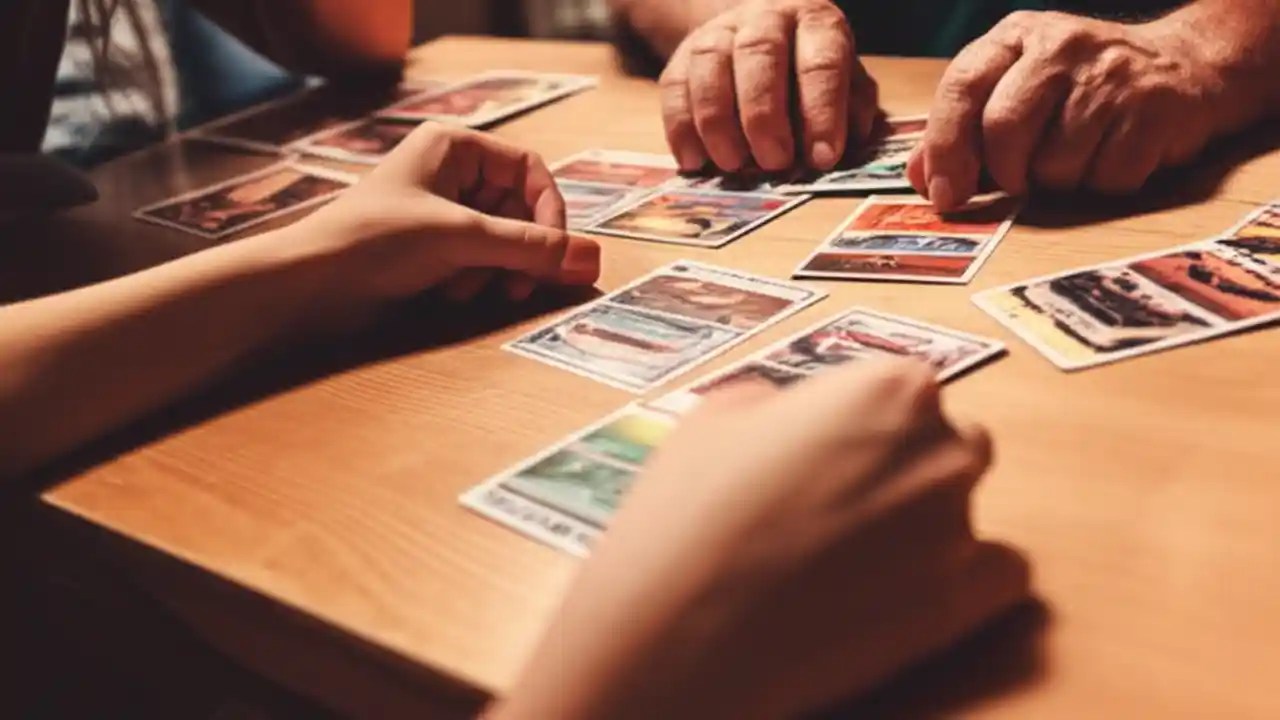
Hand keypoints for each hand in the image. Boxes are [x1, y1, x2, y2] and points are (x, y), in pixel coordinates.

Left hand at [294, 123, 600, 309]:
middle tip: (516, 285)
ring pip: (502, 241)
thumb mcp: (461, 238)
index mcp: (455, 147)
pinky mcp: (433, 247)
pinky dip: (473, 280)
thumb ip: (530, 248)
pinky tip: (447, 291)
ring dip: (494, 270)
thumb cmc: (375, 241)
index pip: (529, 171)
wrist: (310, 283)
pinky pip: (479, 261)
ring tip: (465, 286)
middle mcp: (451, 173)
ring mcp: (442, 212)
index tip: (553, 252)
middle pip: (519, 211)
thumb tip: (594, 258)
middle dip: (519, 251)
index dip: (549, 212)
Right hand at [494, 360, 1029, 719]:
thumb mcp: (720, 416)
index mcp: (888, 388)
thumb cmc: (689, 512)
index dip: (865, 424)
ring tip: (854, 561)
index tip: (830, 452)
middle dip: (907, 468)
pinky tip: (901, 591)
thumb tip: (799, 416)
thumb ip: (785, 402)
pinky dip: (965, 580)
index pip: (907, 390)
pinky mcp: (962, 606)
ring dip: (925, 526)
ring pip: (965, 512)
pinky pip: (1001, 576)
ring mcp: (958, 529)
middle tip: (842, 505)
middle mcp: (941, 448)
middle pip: (951, 445)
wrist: (677, 629)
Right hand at [658, 0, 877, 172]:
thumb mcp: (846, 85)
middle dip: (765, 114)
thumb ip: (850, 111)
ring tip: (732, 164)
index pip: (822, 61)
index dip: (822, 112)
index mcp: (816, 22)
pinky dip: (681, 127)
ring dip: (718, 121)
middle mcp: (766, 16)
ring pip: (711, 65)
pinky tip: (695, 161)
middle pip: (759, 54)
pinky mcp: (683, 56)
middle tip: (775, 162)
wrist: (756, 40)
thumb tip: (840, 147)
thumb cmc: (810, 73)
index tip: (822, 158)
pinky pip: (675, 87)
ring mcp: (719, 32)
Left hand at [908, 7, 1279, 209]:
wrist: (1183, 65)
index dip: (946, 147)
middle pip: (1005, 129)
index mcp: (1016, 38)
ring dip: (1058, 181)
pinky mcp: (1156, 110)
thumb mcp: (1014, 90)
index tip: (944, 194)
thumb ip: (962, 131)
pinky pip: (1106, 178)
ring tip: (1075, 156)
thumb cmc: (1078, 88)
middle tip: (1018, 181)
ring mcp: (1112, 76)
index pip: (962, 87)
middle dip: (1005, 172)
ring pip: (1055, 163)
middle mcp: (1062, 46)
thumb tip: (922, 179)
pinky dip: (1102, 183)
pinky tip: (1112, 155)